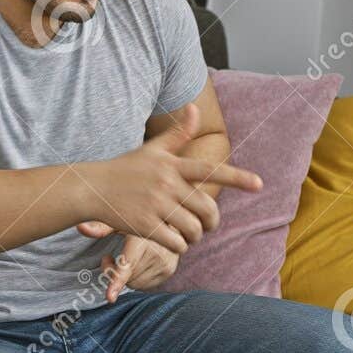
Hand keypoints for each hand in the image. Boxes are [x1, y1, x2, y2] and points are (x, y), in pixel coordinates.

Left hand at [77, 222, 179, 300]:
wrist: (167, 219)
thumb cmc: (137, 218)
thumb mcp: (119, 219)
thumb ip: (100, 227)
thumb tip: (80, 227)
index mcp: (141, 238)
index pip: (127, 264)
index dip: (116, 281)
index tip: (110, 297)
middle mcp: (157, 251)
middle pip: (126, 278)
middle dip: (114, 271)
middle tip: (110, 257)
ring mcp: (165, 262)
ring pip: (134, 284)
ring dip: (126, 276)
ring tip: (125, 258)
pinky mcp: (169, 271)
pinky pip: (145, 285)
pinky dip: (137, 278)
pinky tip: (137, 263)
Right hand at [80, 103, 260, 254]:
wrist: (92, 188)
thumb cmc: (125, 168)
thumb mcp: (152, 150)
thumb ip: (178, 133)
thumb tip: (195, 107)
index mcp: (172, 165)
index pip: (210, 171)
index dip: (237, 178)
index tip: (259, 184)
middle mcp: (167, 184)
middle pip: (206, 209)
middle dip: (212, 222)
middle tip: (208, 225)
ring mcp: (156, 206)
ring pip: (193, 230)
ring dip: (195, 236)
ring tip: (188, 234)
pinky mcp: (145, 226)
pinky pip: (176, 243)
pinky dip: (179, 245)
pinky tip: (172, 240)